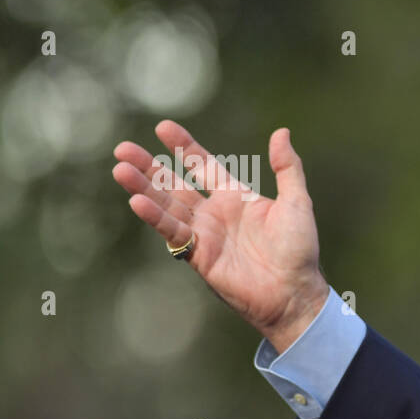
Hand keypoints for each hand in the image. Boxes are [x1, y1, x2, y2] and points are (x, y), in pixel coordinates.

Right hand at [111, 121, 329, 353]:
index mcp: (235, 196)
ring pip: (166, 205)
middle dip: (149, 167)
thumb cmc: (299, 249)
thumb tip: (282, 132)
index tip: (162, 127)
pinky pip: (173, 232)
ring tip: (120, 169)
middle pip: (174, 184)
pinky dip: (155, 217)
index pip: (202, 165)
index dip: (183, 146)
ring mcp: (204, 234)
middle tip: (123, 149)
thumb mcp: (296, 202)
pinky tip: (138, 201)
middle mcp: (214, 213)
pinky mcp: (198, 255)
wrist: (295, 291)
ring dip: (144, 188)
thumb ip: (288, 168)